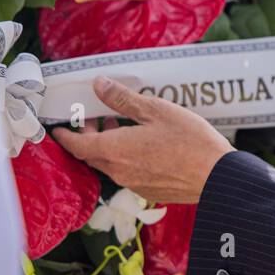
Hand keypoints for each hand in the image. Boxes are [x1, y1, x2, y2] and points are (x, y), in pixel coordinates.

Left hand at [52, 76, 233, 203]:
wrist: (217, 177)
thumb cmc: (190, 141)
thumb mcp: (156, 110)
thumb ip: (123, 99)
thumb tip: (98, 84)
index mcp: (115, 150)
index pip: (77, 145)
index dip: (64, 136)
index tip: (57, 129)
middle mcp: (119, 170)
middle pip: (91, 155)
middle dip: (87, 138)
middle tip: (93, 120)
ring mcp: (133, 183)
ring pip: (110, 164)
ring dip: (108, 147)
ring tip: (120, 127)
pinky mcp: (148, 190)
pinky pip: (127, 173)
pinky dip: (124, 158)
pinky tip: (143, 146)